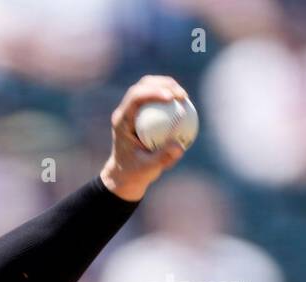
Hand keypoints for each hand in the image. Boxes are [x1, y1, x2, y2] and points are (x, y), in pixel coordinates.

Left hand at [99, 75, 190, 201]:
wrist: (125, 174)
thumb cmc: (134, 172)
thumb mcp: (148, 169)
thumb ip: (162, 157)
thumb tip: (179, 146)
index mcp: (121, 121)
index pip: (135, 98)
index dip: (153, 92)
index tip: (171, 98)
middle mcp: (125, 111)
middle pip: (143, 85)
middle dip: (164, 84)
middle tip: (182, 95)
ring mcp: (132, 110)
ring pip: (150, 87)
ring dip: (168, 86)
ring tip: (184, 97)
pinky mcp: (141, 112)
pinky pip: (157, 99)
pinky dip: (170, 97)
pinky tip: (184, 104)